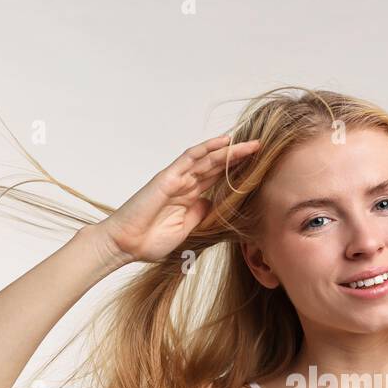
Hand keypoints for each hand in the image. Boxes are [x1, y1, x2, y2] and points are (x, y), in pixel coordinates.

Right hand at [95, 133, 260, 264]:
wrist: (127, 244)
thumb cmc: (151, 241)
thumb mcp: (186, 229)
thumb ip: (200, 214)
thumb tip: (215, 204)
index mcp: (190, 198)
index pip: (217, 179)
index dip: (236, 172)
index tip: (258, 167)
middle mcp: (185, 185)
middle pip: (216, 166)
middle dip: (238, 157)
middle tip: (261, 148)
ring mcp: (176, 179)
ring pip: (206, 158)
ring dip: (228, 150)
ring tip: (249, 144)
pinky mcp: (167, 177)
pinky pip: (189, 158)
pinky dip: (207, 148)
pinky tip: (223, 142)